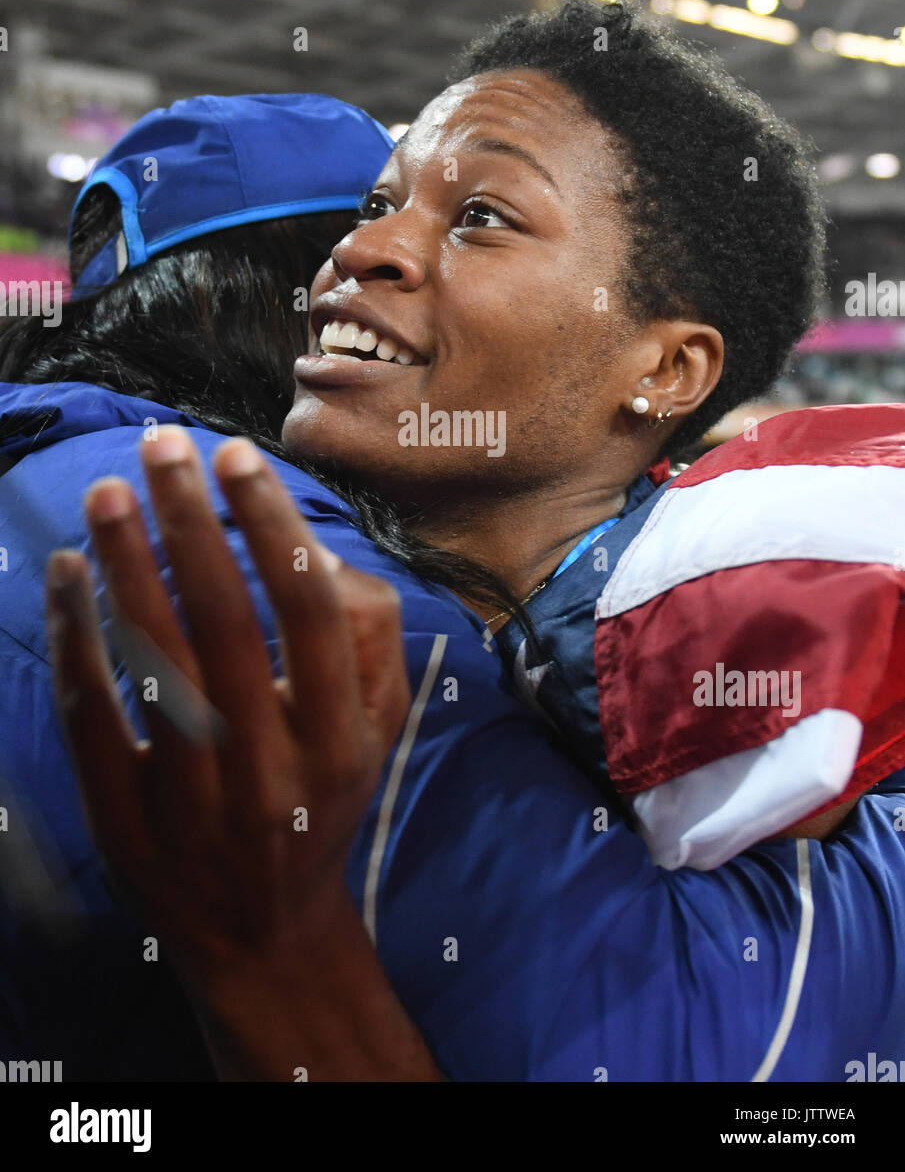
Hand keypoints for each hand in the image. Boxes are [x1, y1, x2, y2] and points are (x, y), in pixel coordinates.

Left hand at [46, 426, 410, 990]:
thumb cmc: (321, 808)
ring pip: (150, 662)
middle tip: (163, 447)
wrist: (264, 935)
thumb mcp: (375, 734)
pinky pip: (90, 716)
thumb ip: (369, 641)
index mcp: (341, 741)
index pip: (309, 610)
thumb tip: (306, 543)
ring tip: (110, 492)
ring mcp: (193, 804)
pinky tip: (69, 573)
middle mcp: (271, 772)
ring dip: (125, 566)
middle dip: (191, 521)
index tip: (235, 455)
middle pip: (225, 621)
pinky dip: (75, 637)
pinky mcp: (125, 823)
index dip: (270, 523)